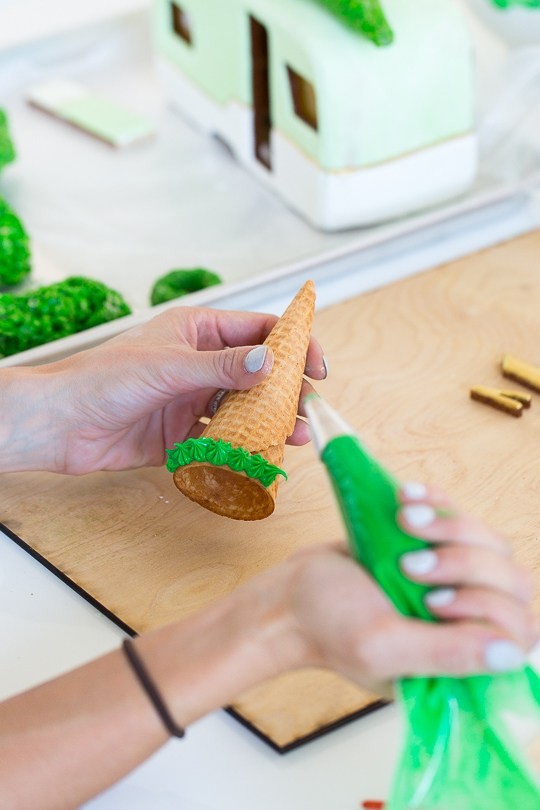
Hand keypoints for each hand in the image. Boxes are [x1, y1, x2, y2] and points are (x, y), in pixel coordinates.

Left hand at [9, 306, 324, 473]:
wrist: (60, 425)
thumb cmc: (104, 379)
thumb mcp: (168, 367)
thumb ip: (221, 367)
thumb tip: (270, 362)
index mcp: (197, 333)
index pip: (257, 331)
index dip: (292, 345)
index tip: (316, 367)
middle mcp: (198, 365)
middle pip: (256, 374)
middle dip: (285, 390)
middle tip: (309, 409)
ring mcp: (191, 401)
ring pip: (242, 409)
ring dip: (268, 421)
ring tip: (294, 435)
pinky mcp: (181, 436)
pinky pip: (220, 440)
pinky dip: (240, 448)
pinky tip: (258, 456)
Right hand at [280, 484, 537, 691]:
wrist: (289, 591)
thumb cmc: (326, 624)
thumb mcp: (380, 646)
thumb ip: (445, 654)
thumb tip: (509, 653)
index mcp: (458, 662)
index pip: (516, 633)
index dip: (486, 608)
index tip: (434, 601)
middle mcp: (463, 623)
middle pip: (511, 582)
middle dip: (463, 562)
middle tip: (410, 563)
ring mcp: (450, 582)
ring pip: (491, 544)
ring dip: (450, 525)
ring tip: (403, 519)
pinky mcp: (433, 549)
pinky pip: (460, 517)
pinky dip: (438, 503)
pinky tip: (406, 497)